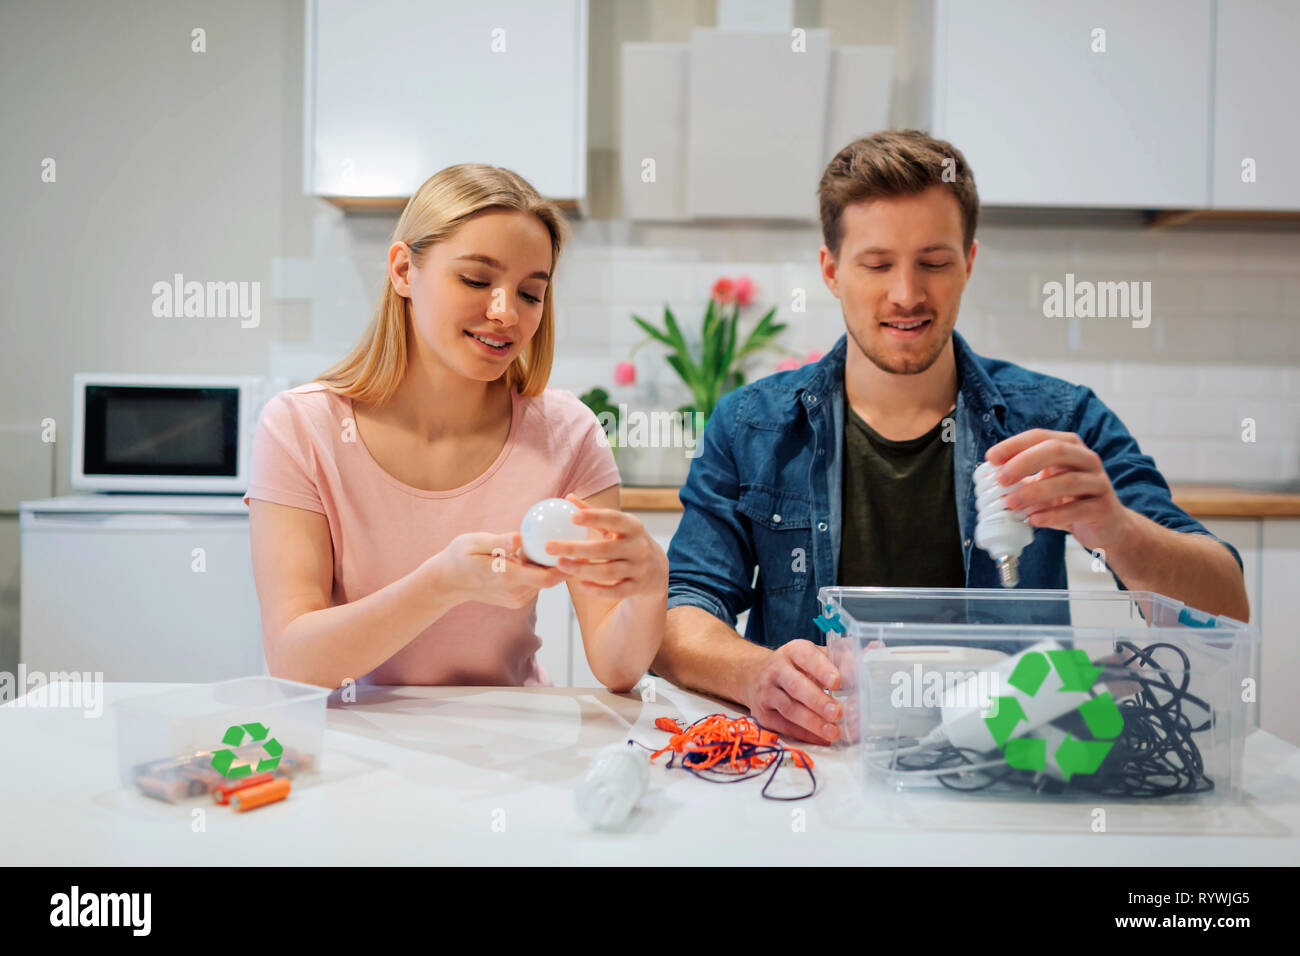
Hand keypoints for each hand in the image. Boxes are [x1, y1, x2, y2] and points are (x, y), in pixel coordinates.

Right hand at [432, 531, 567, 608]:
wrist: (446, 582)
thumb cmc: (459, 557)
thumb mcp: (474, 543)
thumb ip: (499, 542)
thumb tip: (520, 537)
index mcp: (508, 578)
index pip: (547, 578)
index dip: (566, 567)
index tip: (578, 549)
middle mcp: (515, 593)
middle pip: (550, 580)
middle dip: (565, 564)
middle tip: (579, 541)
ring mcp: (515, 599)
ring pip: (543, 582)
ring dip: (551, 566)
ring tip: (563, 542)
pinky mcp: (515, 600)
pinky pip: (534, 584)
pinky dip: (539, 570)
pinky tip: (542, 552)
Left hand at [543, 494, 667, 600]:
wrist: (657, 569)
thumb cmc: (627, 542)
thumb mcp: (618, 526)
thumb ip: (593, 513)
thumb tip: (567, 497)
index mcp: (633, 527)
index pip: (613, 519)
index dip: (594, 517)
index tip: (572, 517)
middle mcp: (638, 547)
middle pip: (604, 548)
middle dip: (575, 548)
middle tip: (549, 546)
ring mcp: (639, 568)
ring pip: (608, 571)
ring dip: (581, 569)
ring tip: (560, 564)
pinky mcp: (637, 587)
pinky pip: (616, 591)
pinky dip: (598, 590)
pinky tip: (580, 585)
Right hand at [741, 639, 841, 745]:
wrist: (756, 675)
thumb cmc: (797, 666)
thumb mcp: (815, 656)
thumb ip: (842, 657)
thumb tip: (873, 651)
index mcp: (793, 651)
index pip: (806, 657)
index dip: (822, 669)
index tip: (837, 682)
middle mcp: (776, 670)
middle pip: (796, 686)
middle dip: (818, 701)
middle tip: (837, 713)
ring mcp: (767, 692)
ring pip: (790, 709)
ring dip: (813, 722)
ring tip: (833, 732)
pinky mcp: (763, 714)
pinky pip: (784, 726)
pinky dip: (805, 734)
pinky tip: (822, 738)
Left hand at [985, 429, 1134, 554]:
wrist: (1108, 527)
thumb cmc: (1072, 501)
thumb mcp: (1045, 485)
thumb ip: (1022, 480)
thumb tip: (988, 479)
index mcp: (1070, 447)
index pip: (1040, 436)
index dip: (1014, 445)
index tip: (991, 457)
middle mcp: (1087, 459)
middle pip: (1056, 450)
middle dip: (1024, 462)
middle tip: (1001, 479)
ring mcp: (1098, 483)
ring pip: (1067, 481)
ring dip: (1034, 492)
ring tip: (1011, 503)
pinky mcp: (1104, 508)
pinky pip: (1077, 509)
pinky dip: (1052, 515)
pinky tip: (1034, 520)